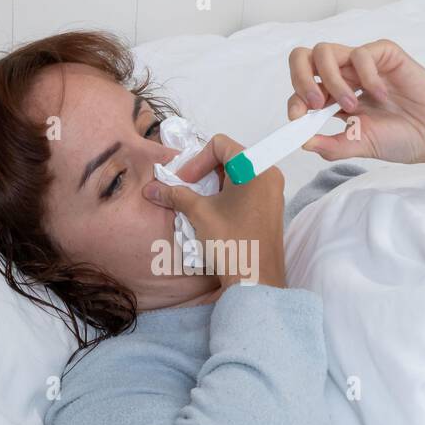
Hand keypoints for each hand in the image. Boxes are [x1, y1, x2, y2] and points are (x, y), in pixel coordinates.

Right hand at [143, 134, 286, 288]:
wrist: (255, 280)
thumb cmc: (232, 243)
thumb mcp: (199, 214)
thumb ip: (176, 195)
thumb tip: (151, 189)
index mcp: (256, 167)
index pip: (220, 144)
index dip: (196, 160)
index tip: (184, 181)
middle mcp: (269, 174)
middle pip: (230, 157)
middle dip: (203, 172)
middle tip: (187, 190)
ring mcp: (273, 192)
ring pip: (237, 175)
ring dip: (213, 185)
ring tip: (197, 204)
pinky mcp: (271, 208)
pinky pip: (247, 190)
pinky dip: (226, 195)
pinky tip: (213, 214)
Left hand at [286, 39, 424, 164]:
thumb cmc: (400, 137)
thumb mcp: (359, 145)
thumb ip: (331, 145)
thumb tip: (303, 143)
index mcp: (333, 95)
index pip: (300, 87)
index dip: (295, 100)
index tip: (299, 120)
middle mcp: (344, 75)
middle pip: (304, 57)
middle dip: (300, 78)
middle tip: (316, 104)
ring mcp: (363, 63)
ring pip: (326, 50)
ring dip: (332, 79)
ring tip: (350, 105)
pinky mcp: (385, 54)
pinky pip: (362, 53)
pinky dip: (366, 76)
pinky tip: (381, 95)